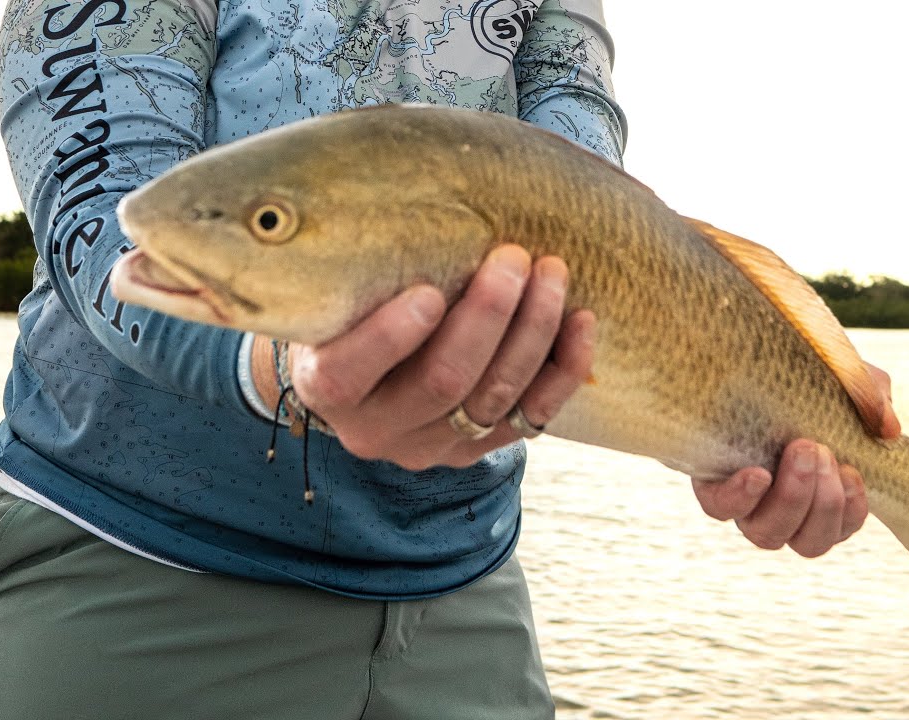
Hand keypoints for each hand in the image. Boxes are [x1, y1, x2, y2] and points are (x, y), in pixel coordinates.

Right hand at [256, 245, 595, 470]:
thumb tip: (383, 172)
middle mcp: (375, 429)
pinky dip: (563, 369)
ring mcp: (430, 446)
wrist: (363, 366)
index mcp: (325, 387)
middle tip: (513, 257)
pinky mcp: (476, 449)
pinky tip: (582, 320)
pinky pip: (534, 418)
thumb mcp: (335, 283)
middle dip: (486, 317)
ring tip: (552, 271)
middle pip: (441, 382)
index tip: (428, 291)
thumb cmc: (350, 300)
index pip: (347, 372)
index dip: (389, 338)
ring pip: (493, 399)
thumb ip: (357, 255)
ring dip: (532, 332)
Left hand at [692, 364, 898, 557]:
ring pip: (768, 535)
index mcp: (817, 495)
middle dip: (823, 502)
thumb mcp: (844, 378)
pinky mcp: (708, 484)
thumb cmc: (801, 378)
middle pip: (807, 542)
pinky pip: (720, 509)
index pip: (838, 529)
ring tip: (801, 449)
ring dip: (793, 499)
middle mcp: (780, 509)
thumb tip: (889, 429)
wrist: (739, 358)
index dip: (850, 514)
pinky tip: (758, 473)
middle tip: (823, 452)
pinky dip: (741, 497)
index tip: (855, 473)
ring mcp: (745, 503)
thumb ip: (871, 397)